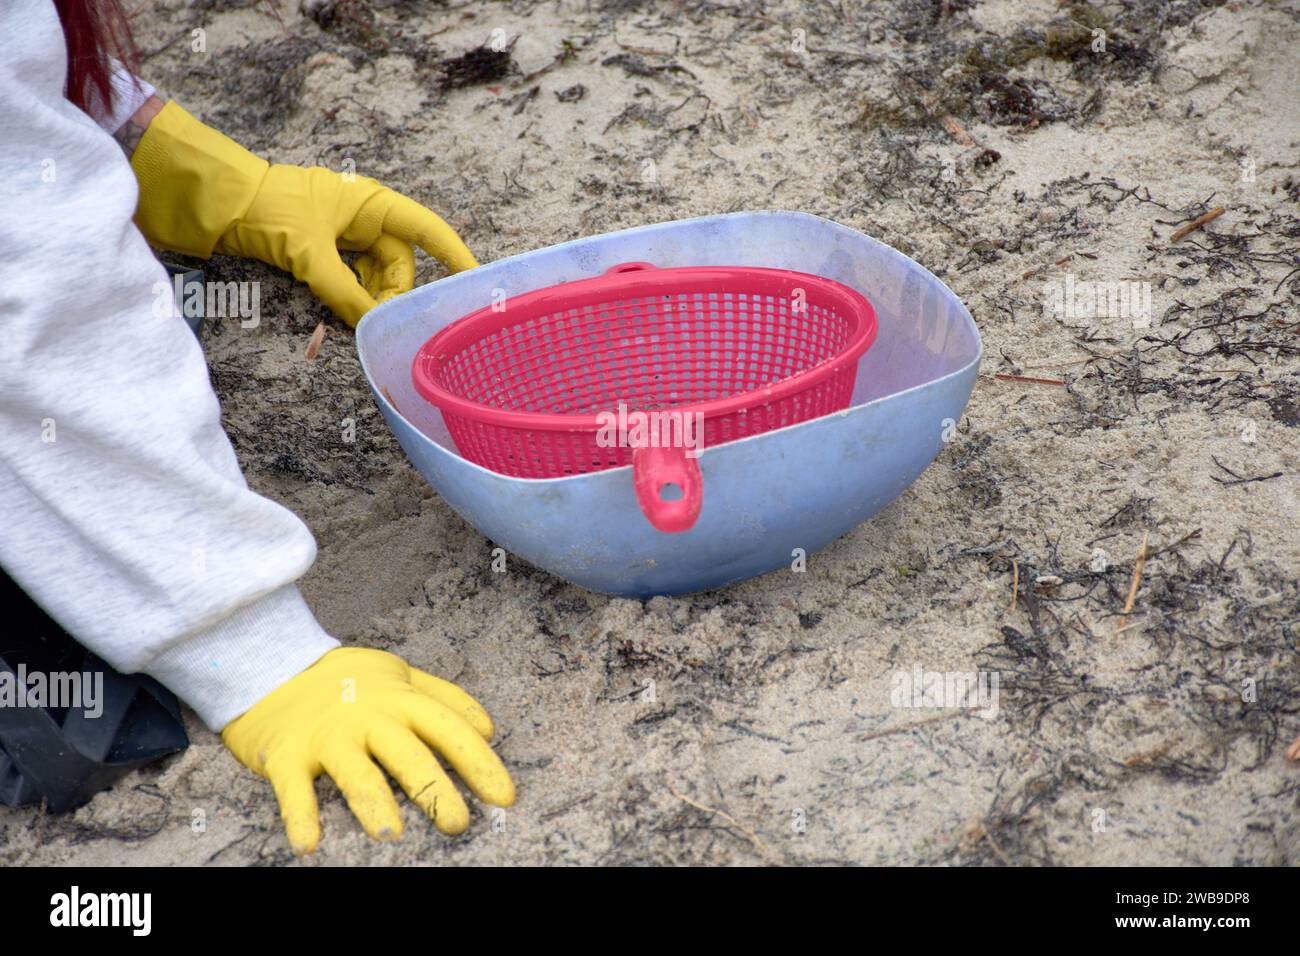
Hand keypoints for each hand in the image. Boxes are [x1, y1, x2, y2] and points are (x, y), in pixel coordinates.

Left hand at [131, 101, 476, 325]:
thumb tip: (372, 326)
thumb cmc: (265, 208)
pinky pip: (352, 283)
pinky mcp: (325, 254)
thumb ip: (344, 292)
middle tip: (382, 322)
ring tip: (359, 322)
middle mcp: (365, 219)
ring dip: (371, 301)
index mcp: (372, 203)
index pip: (427, 230)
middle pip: (400, 265)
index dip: (455, 256)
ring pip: (377, 279)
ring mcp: (345, 237)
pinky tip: (345, 316)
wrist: (215, 202)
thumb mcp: (308, 253)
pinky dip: (352, 300)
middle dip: (396, 294)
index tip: (476, 283)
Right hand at [221, 647, 513, 853]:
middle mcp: (367, 717)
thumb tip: (488, 729)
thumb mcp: (401, 675)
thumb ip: (445, 699)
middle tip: (458, 823)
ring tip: (392, 833)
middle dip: (434, 789)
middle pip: (407, 754)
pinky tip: (309, 845)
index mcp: (399, 699)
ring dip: (373, 803)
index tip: (505, 796)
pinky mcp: (288, 755)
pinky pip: (293, 789)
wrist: (272, 665)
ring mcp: (327, 737)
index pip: (448, 730)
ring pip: (355, 771)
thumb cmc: (348, 679)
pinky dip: (300, 816)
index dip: (480, 762)